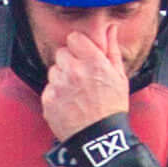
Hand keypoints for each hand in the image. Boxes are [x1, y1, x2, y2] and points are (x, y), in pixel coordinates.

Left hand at [35, 0, 166, 141]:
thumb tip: (110, 28)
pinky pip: (48, 88)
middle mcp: (74, 71)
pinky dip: (55, 94)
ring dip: (61, 77)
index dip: (78, 46)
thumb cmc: (112, 108)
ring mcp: (59, 86)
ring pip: (53, 70)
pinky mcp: (48, 100)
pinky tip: (68, 102)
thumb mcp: (119, 76)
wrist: (100, 138)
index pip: (74, 38)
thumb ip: (112, 49)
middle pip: (62, 53)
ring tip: (75, 92)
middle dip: (70, 61)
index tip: (82, 53)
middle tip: (80, 76)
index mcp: (93, 62)